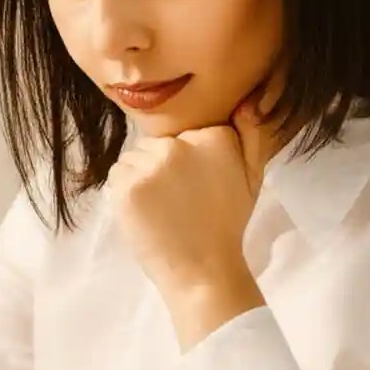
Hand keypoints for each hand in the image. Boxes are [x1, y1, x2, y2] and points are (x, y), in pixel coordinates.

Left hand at [107, 102, 278, 348]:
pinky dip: (125, 191)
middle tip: (180, 201)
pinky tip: (146, 212)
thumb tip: (248, 98)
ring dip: (142, 177)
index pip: (186, 133)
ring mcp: (151, 164)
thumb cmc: (226, 225)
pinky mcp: (126, 185)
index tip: (199, 187)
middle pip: (158, 143)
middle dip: (164, 167)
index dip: (189, 161)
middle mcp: (182, 143)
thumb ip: (252, 135)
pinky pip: (117, 174)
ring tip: (163, 208)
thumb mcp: (252, 177)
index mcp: (215, 136)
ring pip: (135, 157)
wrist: (202, 271)